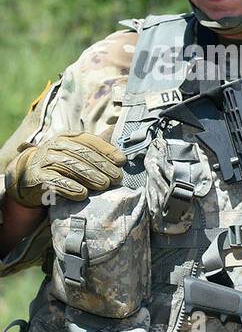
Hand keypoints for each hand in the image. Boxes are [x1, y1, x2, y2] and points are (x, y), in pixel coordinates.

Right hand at [5, 132, 125, 207]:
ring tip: (104, 185)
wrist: (29, 177)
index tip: (122, 161)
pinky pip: (54, 181)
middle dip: (102, 166)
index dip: (107, 150)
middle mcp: (55, 145)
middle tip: (116, 178)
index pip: (89, 140)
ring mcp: (44, 159)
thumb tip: (122, 159)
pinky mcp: (37, 176)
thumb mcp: (77, 155)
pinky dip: (70, 187)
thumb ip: (96, 154)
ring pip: (69, 165)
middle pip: (82, 153)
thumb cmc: (61, 167)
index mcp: (67, 138)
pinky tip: (83, 193)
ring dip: (89, 176)